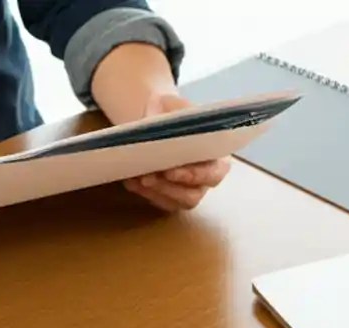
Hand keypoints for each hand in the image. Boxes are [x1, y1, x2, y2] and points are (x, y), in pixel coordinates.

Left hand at [122, 93, 230, 211]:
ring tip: (137, 179)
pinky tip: (131, 181)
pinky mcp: (172, 197)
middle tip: (148, 177)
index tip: (171, 171)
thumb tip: (163, 126)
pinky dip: (145, 194)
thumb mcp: (173, 105)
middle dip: (169, 188)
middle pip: (194, 195)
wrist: (158, 117)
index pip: (213, 173)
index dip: (194, 176)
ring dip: (156, 193)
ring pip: (177, 202)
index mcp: (217, 155)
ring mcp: (190, 190)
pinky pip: (161, 202)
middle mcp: (207, 178)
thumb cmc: (172, 111)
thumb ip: (172, 114)